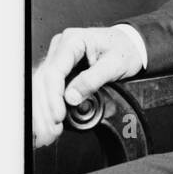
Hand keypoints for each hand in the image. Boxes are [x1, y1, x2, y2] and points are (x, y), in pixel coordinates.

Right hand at [31, 25, 144, 148]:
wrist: (131, 44)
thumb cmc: (126, 49)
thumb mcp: (115, 64)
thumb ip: (92, 80)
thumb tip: (71, 98)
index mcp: (73, 40)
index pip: (54, 71)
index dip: (53, 96)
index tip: (57, 116)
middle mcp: (61, 47)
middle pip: (42, 81)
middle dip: (44, 110)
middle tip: (50, 132)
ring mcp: (58, 58)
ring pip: (40, 87)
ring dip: (42, 113)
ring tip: (48, 133)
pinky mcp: (60, 69)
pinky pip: (47, 90)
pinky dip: (47, 108)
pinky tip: (48, 123)